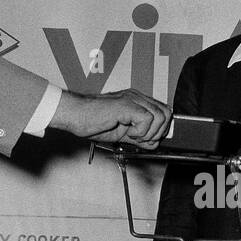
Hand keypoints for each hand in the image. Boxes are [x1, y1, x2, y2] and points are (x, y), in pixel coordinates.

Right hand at [52, 90, 171, 147]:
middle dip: (158, 132)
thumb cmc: (91, 121)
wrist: (74, 115)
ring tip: (133, 136)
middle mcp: (136, 97)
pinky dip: (141, 132)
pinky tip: (128, 133)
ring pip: (160, 116)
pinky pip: (147, 119)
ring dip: (149, 133)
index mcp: (136, 101)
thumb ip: (139, 137)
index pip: (163, 111)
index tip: (149, 140)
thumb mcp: (121, 133)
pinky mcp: (126, 104)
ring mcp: (132, 99)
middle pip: (166, 113)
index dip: (161, 128)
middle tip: (141, 139)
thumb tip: (153, 144)